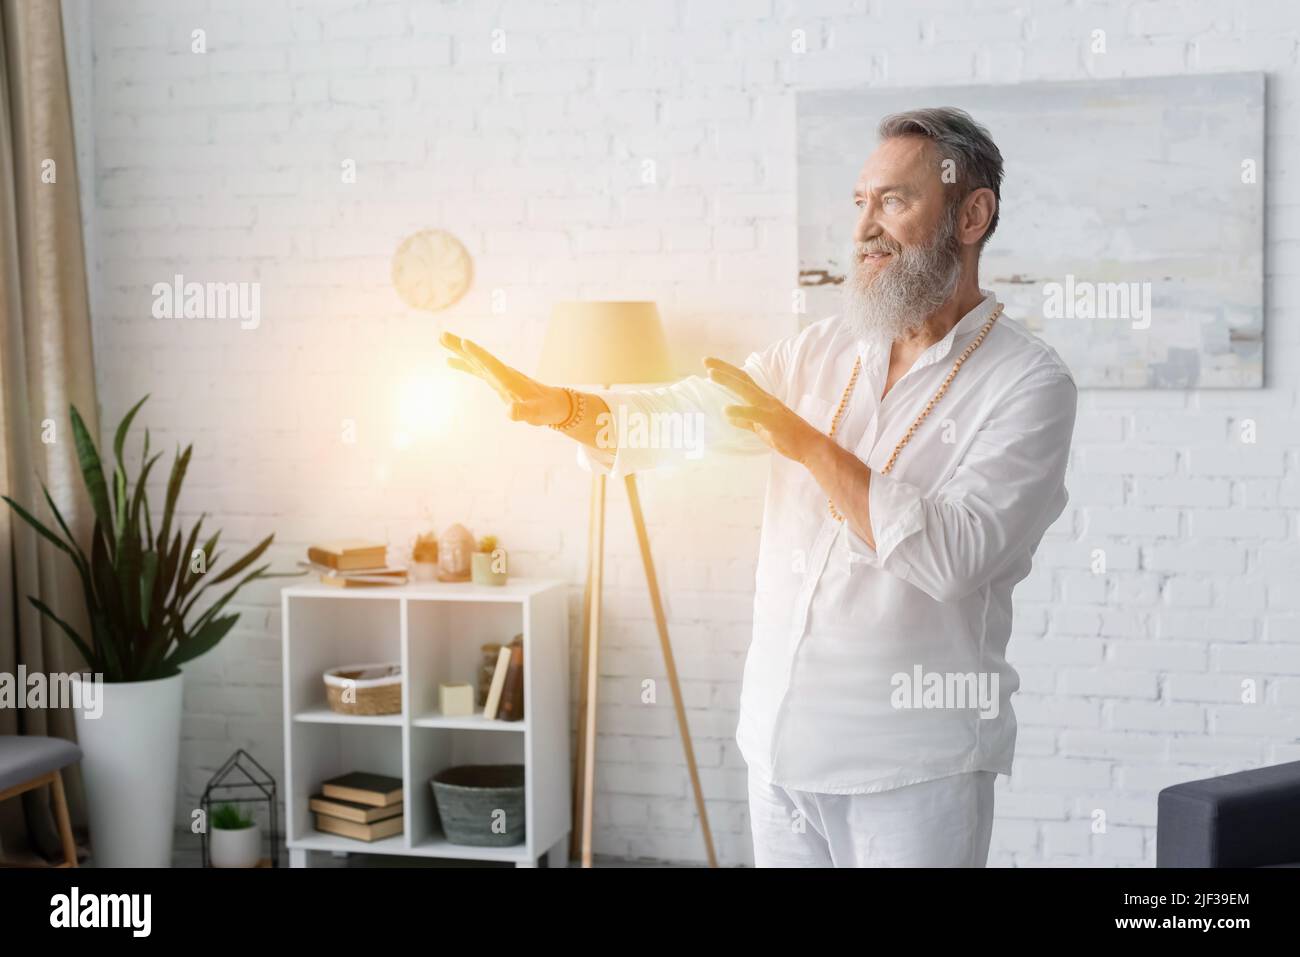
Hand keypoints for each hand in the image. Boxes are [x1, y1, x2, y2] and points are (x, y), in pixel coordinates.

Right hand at [440, 332, 570, 425]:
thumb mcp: (535, 414)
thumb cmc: (545, 409)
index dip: (479, 354)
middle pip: (479, 357)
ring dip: (458, 351)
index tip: (465, 342)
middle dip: (460, 347)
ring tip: (441, 339)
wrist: (554, 404)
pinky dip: (464, 364)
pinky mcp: (497, 380)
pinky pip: (477, 369)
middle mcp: (503, 373)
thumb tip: (510, 412)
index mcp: (510, 378)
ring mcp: (499, 375)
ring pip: (475, 360)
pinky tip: (450, 362)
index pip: (492, 364)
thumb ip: (523, 412)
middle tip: (442, 335)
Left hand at [704, 357, 825, 464]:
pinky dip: (740, 411)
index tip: (709, 364)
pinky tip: (726, 410)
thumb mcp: (762, 428)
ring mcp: (770, 409)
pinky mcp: (773, 421)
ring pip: (747, 391)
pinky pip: (754, 414)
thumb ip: (746, 421)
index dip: (727, 371)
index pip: (743, 381)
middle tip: (705, 360)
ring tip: (711, 374)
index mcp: (764, 400)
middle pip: (742, 380)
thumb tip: (729, 417)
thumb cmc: (788, 437)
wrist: (810, 446)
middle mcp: (766, 400)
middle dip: (724, 369)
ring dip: (729, 381)